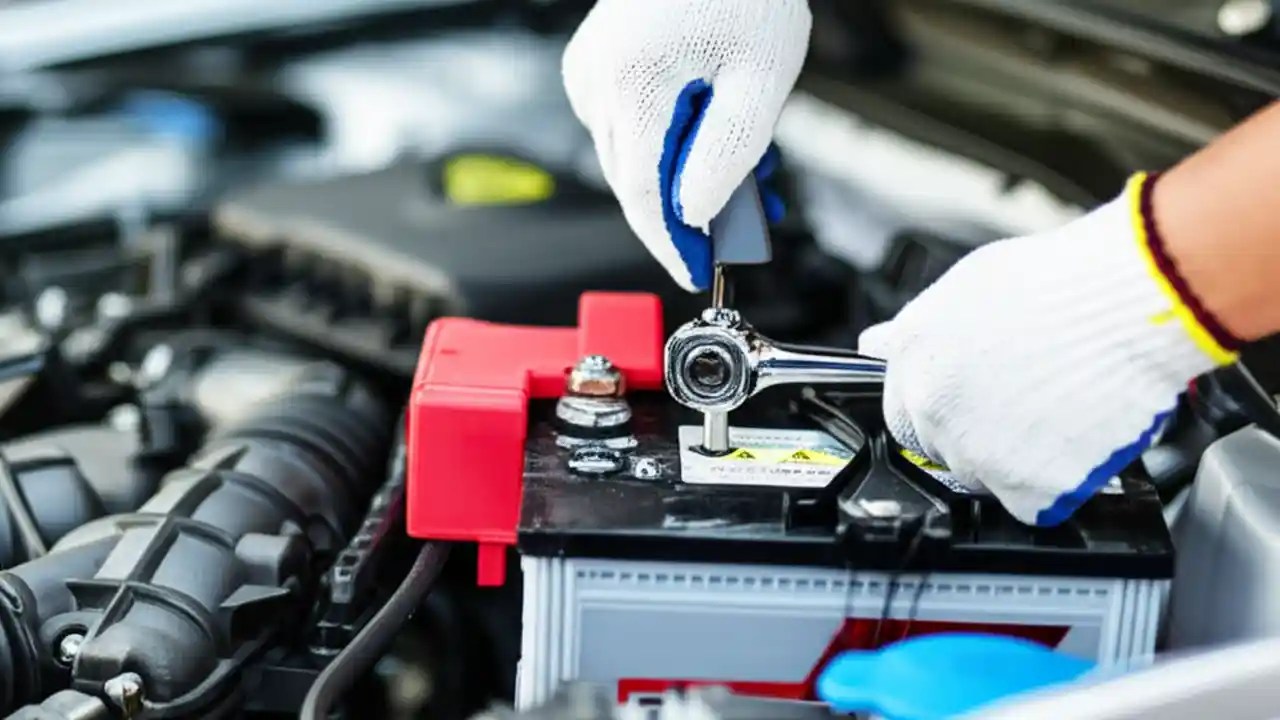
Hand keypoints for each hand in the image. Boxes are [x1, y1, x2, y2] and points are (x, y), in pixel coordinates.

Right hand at [562, 0, 809, 290]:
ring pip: (632, 156)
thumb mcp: (761, 79)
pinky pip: (627, 127)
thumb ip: (728, 154)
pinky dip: (668, 144)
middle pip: (635, 180)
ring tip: (753, 174)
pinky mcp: (593, 66)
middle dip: (690, 211)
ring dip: (685, 177)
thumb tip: (694, 216)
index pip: (642, 195)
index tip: (698, 271)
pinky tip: (710, 134)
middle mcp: (597, 81)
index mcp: (634, 84)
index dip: (671, 243)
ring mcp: (589, 72)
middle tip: (751, 219)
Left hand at [858, 173, 1240, 524]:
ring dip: (1017, 463)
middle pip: (942, 452)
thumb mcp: (970, 285)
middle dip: (978, 439)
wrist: (1131, 302)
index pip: (903, 414)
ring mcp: (976, 450)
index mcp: (913, 356)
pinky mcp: (1026, 485)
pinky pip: (1033, 507)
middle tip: (1027, 411)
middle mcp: (934, 406)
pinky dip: (1056, 488)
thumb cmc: (1064, 282)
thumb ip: (918, 330)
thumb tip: (876, 344)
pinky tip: (1076, 443)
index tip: (973, 409)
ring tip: (1061, 414)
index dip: (942, 414)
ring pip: (986, 480)